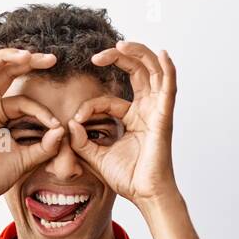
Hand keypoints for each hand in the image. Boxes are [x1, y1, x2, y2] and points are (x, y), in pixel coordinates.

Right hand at [0, 49, 66, 205]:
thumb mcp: (27, 158)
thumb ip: (46, 145)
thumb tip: (63, 130)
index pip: (23, 100)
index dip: (41, 109)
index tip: (57, 125)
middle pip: (5, 72)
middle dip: (28, 62)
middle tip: (52, 58)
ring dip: (6, 57)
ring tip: (27, 56)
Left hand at [68, 41, 177, 206]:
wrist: (145, 194)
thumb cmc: (128, 179)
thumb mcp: (96, 156)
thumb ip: (81, 140)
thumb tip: (70, 123)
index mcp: (134, 118)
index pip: (110, 99)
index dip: (90, 105)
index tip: (77, 120)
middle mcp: (148, 111)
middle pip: (137, 72)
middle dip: (118, 58)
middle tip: (97, 56)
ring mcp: (158, 112)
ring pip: (152, 72)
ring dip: (138, 54)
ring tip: (121, 44)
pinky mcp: (164, 116)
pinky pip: (168, 87)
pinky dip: (167, 69)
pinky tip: (163, 54)